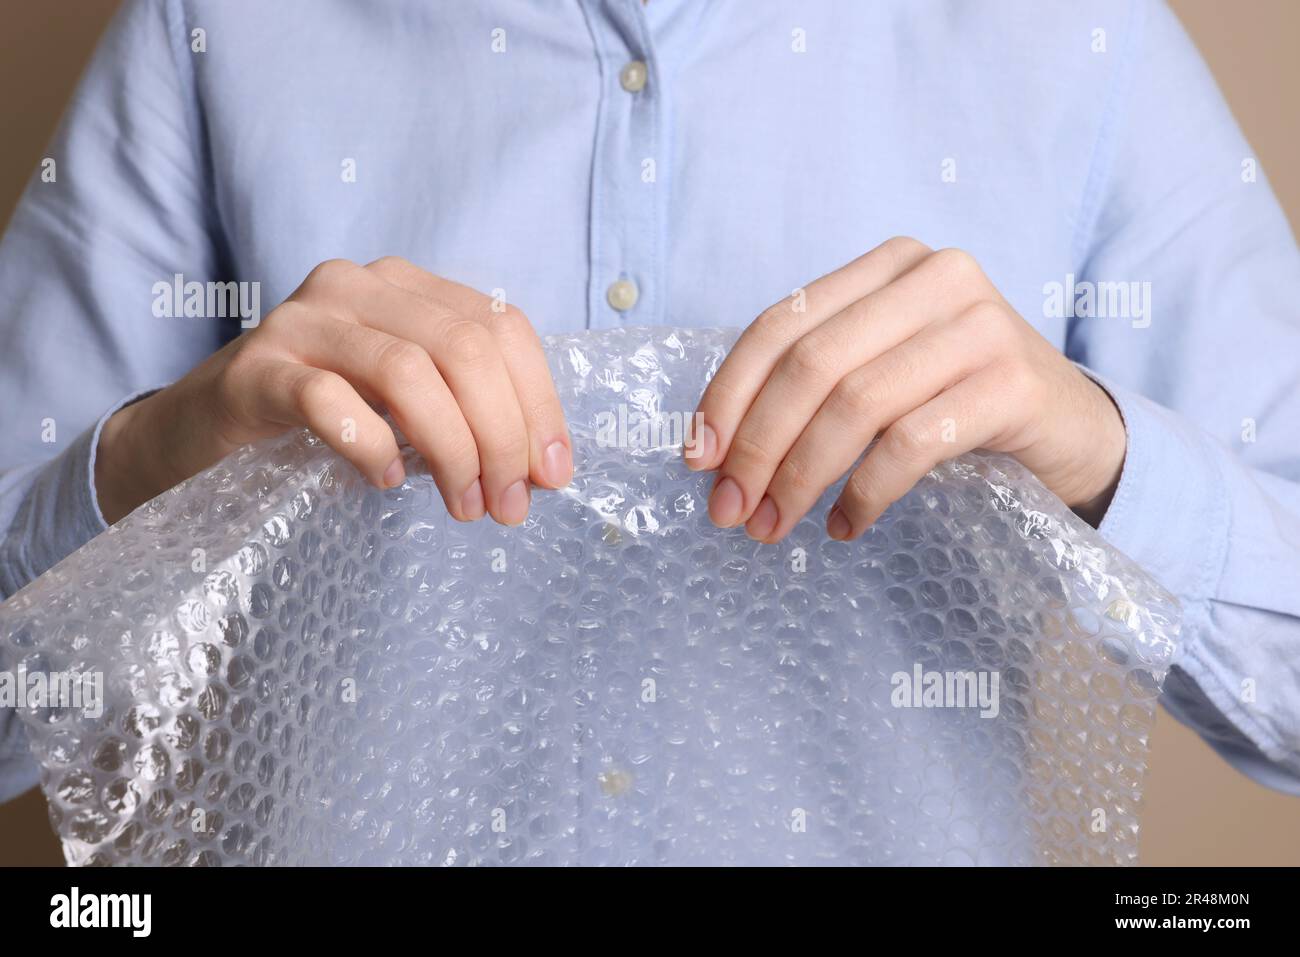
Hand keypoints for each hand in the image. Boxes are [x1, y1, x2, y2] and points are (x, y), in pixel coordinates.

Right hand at [95, 257, 571, 523]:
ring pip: (407, 372)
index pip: (500, 328)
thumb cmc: (321, 419)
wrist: (204, 432)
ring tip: (462, 506)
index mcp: (407, 286)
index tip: (553, 474)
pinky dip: (371, 445)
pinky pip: (328, 400)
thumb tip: (545, 469)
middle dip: (501, 436)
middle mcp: (357, 286)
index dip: (539, 403)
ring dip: (450, 449)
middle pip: (464, 349)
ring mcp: (302, 321)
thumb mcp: (407, 406)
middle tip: (508, 506)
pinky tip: (385, 480)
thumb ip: (470, 414)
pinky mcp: (255, 368)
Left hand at [689, 237, 1126, 542]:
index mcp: (885, 265)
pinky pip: (911, 443)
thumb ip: (810, 385)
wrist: (1071, 426)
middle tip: (732, 511)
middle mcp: (932, 276)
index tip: (697, 458)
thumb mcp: (880, 371)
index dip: (727, 393)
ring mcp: (978, 323)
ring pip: (855, 403)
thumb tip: (713, 453)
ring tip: (776, 527)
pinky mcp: (1011, 381)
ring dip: (802, 477)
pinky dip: (865, 493)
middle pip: (811, 364)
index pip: (780, 324)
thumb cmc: (955, 400)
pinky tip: (845, 526)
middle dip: (757, 445)